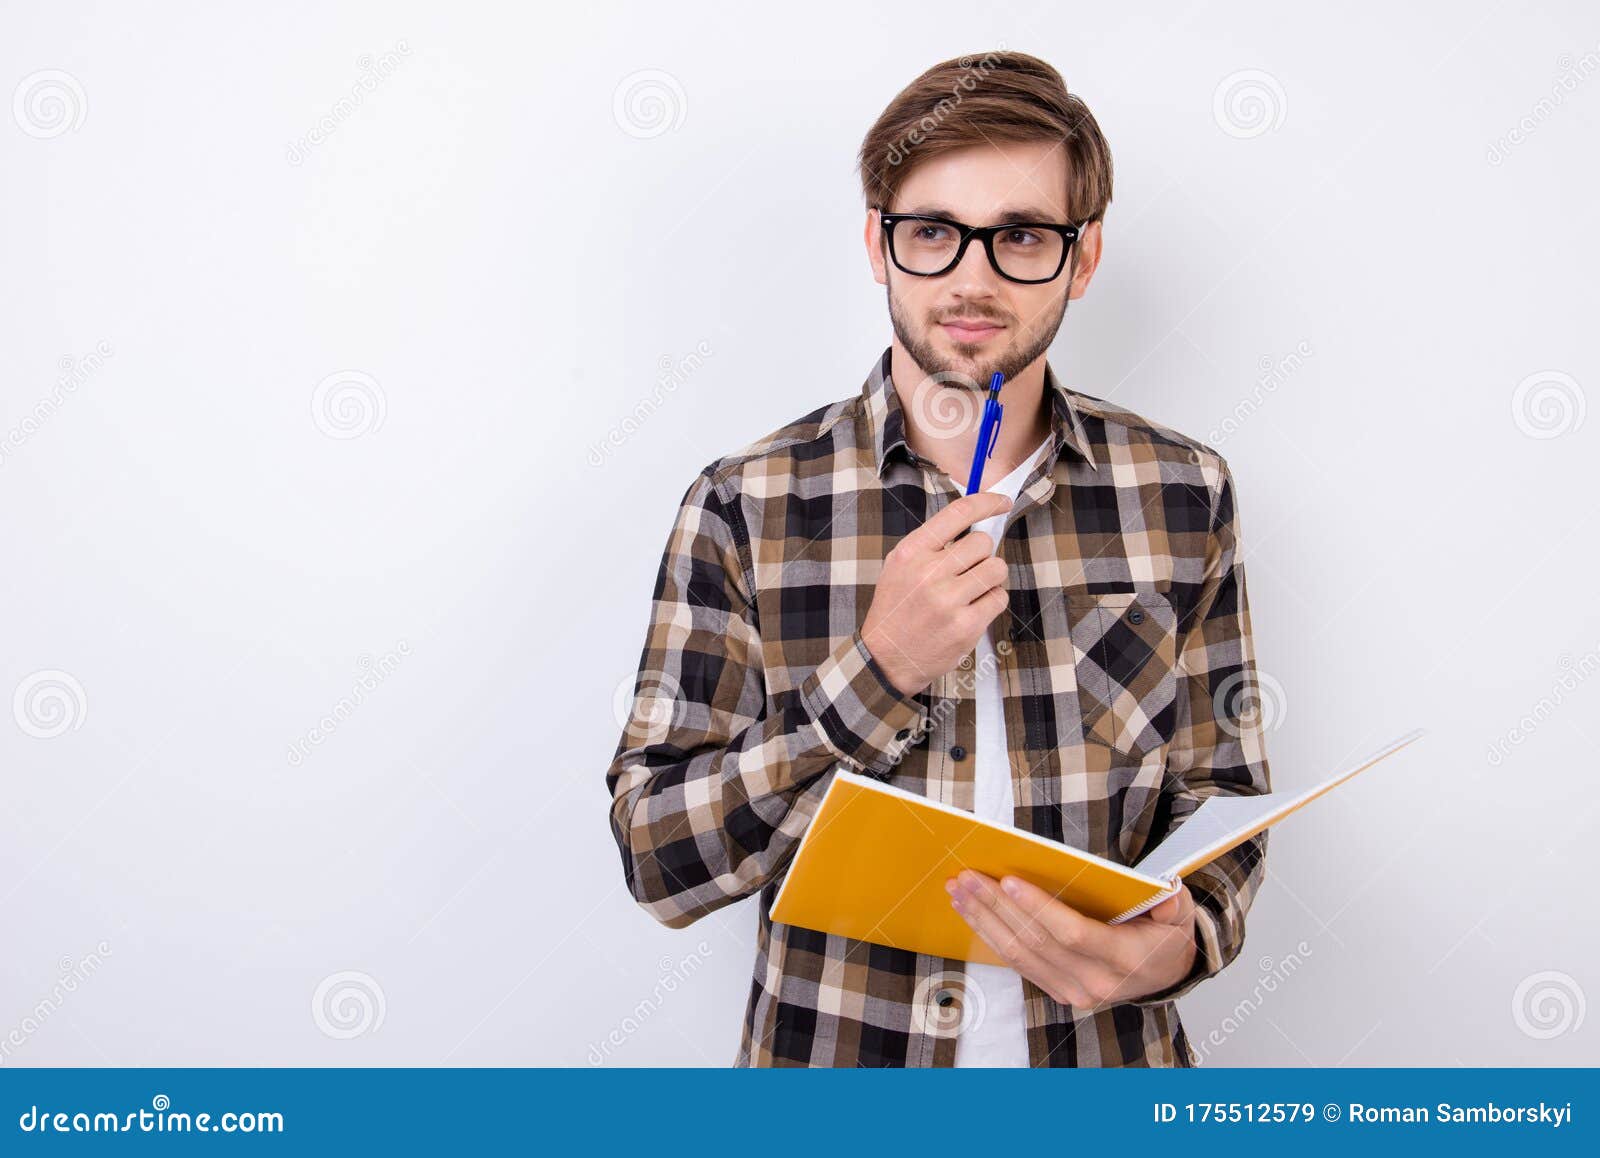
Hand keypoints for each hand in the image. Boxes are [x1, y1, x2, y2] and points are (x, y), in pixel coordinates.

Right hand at [861, 491, 1013, 696]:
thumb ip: (931, 544)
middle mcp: (929, 573)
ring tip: (973, 589)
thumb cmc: (897, 608)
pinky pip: (999, 597)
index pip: (958, 513)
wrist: (886, 658)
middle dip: (982, 553)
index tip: (1002, 503)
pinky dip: (991, 601)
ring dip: (990, 576)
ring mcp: (949, 601)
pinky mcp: (966, 626)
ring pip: (997, 568)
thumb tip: (974, 523)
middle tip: (969, 569)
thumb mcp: (899, 566)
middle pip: (982, 542)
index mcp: (911, 552)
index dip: (987, 502)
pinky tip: (973, 609)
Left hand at [946, 870, 1198, 1007]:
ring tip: (958, 890)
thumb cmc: (1165, 935)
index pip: (1072, 934)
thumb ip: (1172, 901)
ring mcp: (1073, 991)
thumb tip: (1165, 887)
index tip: (1009, 880)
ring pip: (1019, 955)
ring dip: (984, 920)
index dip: (1038, 908)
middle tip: (966, 877)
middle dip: (996, 907)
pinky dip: (991, 935)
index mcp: (1124, 958)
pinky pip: (1018, 963)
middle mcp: (1094, 982)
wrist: (1165, 973)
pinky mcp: (1057, 990)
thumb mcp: (1179, 913)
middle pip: (1035, 942)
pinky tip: (972, 911)